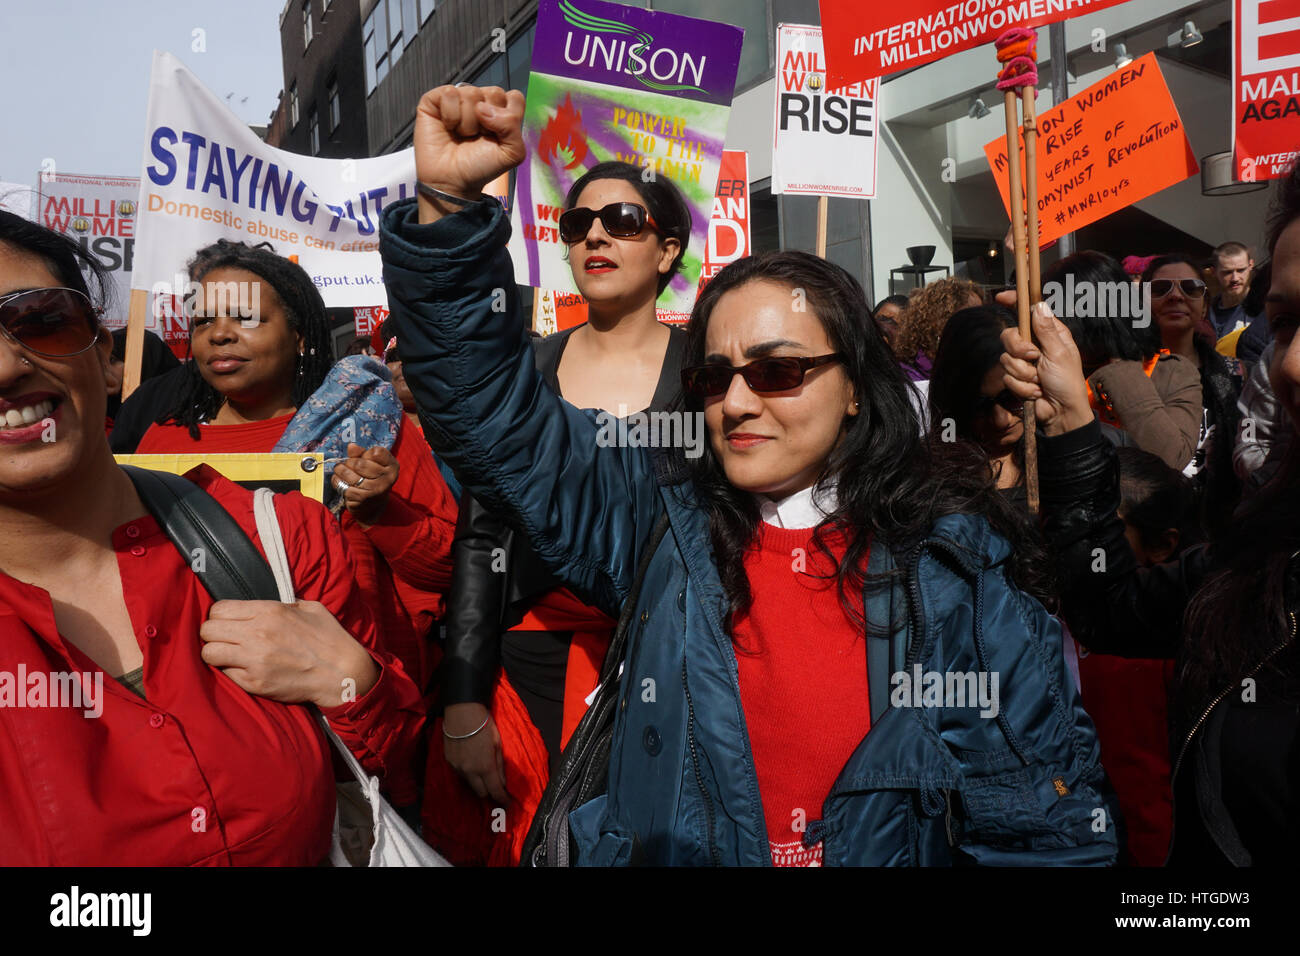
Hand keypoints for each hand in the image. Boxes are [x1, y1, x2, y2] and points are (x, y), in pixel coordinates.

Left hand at [199, 599, 378, 708]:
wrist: (343, 673)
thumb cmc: (329, 639)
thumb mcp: (309, 608)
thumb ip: (282, 605)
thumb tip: (262, 608)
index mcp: (268, 611)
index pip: (219, 609)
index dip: (220, 616)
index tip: (228, 623)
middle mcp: (257, 633)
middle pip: (207, 630)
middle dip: (213, 634)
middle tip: (226, 640)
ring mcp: (254, 660)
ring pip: (209, 653)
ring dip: (216, 654)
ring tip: (230, 656)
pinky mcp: (255, 683)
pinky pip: (225, 674)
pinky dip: (231, 672)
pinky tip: (247, 670)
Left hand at [333, 442, 398, 525]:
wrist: (374, 503)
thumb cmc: (373, 477)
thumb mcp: (373, 462)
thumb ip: (362, 453)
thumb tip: (351, 447)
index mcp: (392, 467)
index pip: (376, 452)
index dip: (366, 453)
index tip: (365, 457)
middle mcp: (386, 480)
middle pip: (359, 463)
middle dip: (349, 462)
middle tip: (348, 464)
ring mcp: (374, 491)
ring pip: (348, 475)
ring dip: (340, 470)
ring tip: (340, 470)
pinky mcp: (361, 500)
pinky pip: (342, 486)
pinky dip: (337, 481)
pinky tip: (340, 481)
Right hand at [414, 84, 525, 222]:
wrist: (453, 182)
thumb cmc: (479, 167)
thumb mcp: (511, 153)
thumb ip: (512, 126)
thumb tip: (484, 108)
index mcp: (500, 112)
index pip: (514, 97)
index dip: (508, 117)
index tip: (498, 136)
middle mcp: (480, 102)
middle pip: (495, 92)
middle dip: (488, 121)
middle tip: (478, 137)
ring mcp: (459, 99)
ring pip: (472, 93)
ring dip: (468, 122)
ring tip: (462, 135)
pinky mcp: (436, 100)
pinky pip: (449, 93)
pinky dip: (451, 115)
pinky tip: (448, 127)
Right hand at [443, 702, 508, 804]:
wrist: (462, 711)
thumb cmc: (484, 724)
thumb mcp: (497, 744)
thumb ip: (500, 765)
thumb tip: (502, 783)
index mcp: (485, 766)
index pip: (495, 791)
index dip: (502, 799)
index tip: (507, 803)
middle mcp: (470, 771)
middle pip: (481, 793)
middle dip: (490, 792)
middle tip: (496, 787)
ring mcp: (457, 767)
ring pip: (469, 784)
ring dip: (478, 782)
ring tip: (483, 771)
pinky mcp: (449, 762)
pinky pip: (460, 774)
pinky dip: (468, 773)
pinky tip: (471, 762)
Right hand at [996, 293, 1094, 435]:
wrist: (1060, 413)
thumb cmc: (1068, 382)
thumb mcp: (1060, 354)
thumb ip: (1047, 331)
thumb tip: (1039, 305)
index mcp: (1049, 334)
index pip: (1029, 312)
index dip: (1015, 303)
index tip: (1002, 297)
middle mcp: (1034, 345)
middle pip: (1010, 335)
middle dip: (1019, 350)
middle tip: (1034, 358)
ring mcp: (1024, 362)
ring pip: (1007, 358)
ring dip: (1024, 374)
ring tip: (1039, 382)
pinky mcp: (1016, 378)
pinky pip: (1007, 377)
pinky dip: (1022, 387)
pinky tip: (1036, 392)